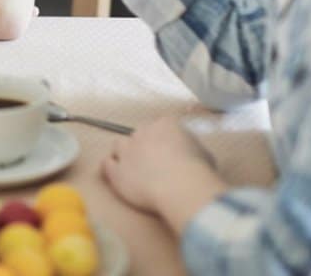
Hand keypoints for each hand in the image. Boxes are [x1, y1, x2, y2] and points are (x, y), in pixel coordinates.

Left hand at [101, 117, 217, 214]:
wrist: (180, 185)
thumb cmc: (197, 170)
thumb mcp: (204, 153)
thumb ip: (192, 148)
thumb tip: (192, 154)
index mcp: (165, 125)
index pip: (160, 126)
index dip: (163, 139)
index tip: (167, 150)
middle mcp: (142, 133)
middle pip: (138, 134)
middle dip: (144, 145)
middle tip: (153, 162)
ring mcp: (127, 150)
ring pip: (118, 144)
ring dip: (124, 153)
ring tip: (132, 167)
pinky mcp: (116, 170)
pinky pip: (107, 164)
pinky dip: (110, 168)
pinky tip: (116, 175)